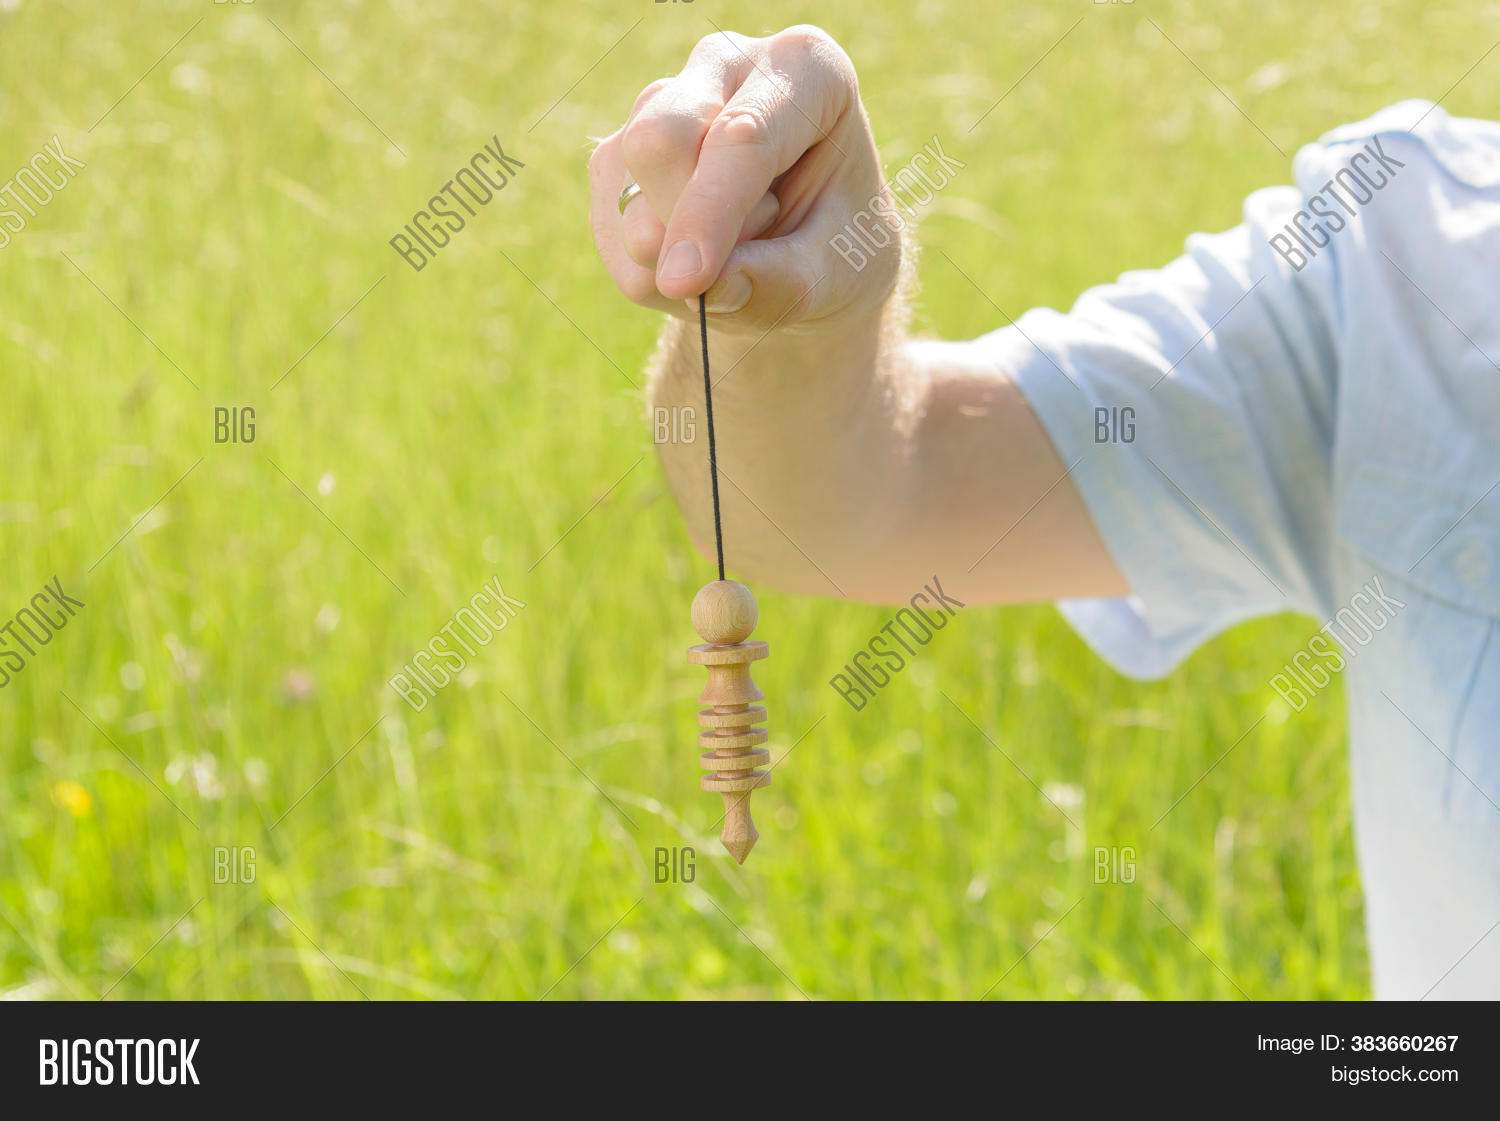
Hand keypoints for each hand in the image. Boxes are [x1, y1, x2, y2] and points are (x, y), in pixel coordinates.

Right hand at [589, 25, 899, 330]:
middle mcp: (727, 66)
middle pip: (660, 138)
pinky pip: (610, 229)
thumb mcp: (839, 273)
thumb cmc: (837, 245)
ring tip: (738, 255)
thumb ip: (785, 284)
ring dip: (670, 254)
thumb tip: (708, 290)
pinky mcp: (620, 154)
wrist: (810, 255)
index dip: (709, 210)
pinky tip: (698, 263)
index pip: (741, 135)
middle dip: (680, 223)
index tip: (687, 281)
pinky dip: (649, 273)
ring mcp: (662, 104)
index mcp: (807, 70)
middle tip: (733, 272)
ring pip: (625, 183)